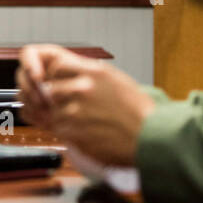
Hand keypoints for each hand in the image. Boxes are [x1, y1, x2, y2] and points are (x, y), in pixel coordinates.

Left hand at [16, 43, 155, 166]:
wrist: (152, 137)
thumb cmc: (137, 111)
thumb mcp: (114, 80)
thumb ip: (87, 74)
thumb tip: (62, 74)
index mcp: (94, 71)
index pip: (55, 65)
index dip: (54, 76)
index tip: (59, 84)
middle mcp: (83, 87)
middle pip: (50, 89)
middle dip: (56, 100)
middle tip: (72, 108)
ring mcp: (77, 110)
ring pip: (52, 111)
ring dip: (62, 118)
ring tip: (85, 122)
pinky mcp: (74, 131)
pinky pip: (58, 130)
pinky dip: (68, 133)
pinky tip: (86, 133)